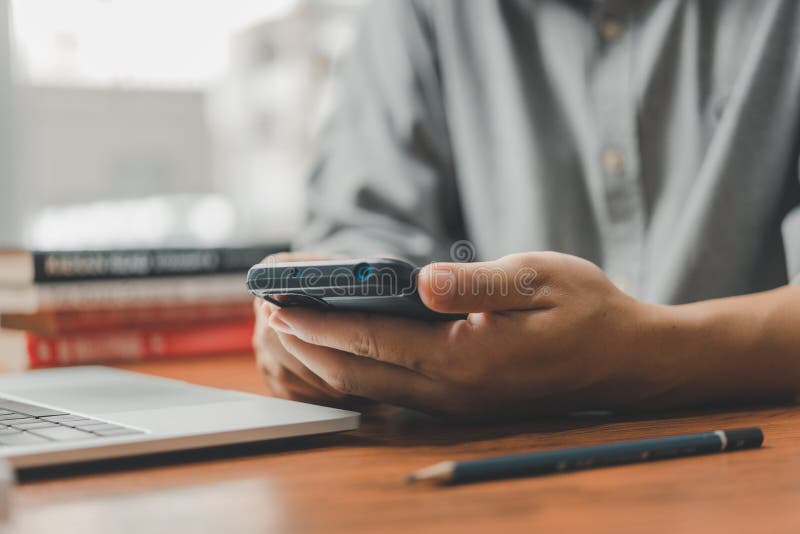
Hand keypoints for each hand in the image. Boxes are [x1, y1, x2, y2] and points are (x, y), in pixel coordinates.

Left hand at [266, 252, 673, 417]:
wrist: (625, 360)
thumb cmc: (588, 310)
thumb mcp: (541, 278)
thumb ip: (479, 282)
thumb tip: (422, 280)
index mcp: (466, 356)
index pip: (374, 339)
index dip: (321, 320)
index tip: (278, 302)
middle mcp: (452, 389)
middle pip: (358, 371)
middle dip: (306, 342)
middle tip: (265, 313)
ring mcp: (454, 401)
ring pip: (369, 387)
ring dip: (323, 360)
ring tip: (286, 330)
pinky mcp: (458, 400)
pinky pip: (390, 392)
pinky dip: (353, 371)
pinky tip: (336, 353)